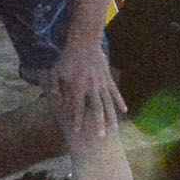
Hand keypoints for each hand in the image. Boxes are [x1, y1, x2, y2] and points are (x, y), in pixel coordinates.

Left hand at [52, 31, 121, 147]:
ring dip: (111, 116)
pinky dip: (120, 102)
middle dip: (98, 123)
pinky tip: (125, 111)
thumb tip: (55, 102)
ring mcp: (102, 83)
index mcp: (78, 85)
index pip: (77, 106)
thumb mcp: (55, 72)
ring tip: (114, 129)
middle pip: (96, 108)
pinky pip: (115, 92)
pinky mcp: (108, 79)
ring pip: (108, 102)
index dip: (76, 118)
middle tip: (101, 137)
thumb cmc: (67, 58)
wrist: (84, 42)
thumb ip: (55, 88)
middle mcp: (91, 86)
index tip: (77, 131)